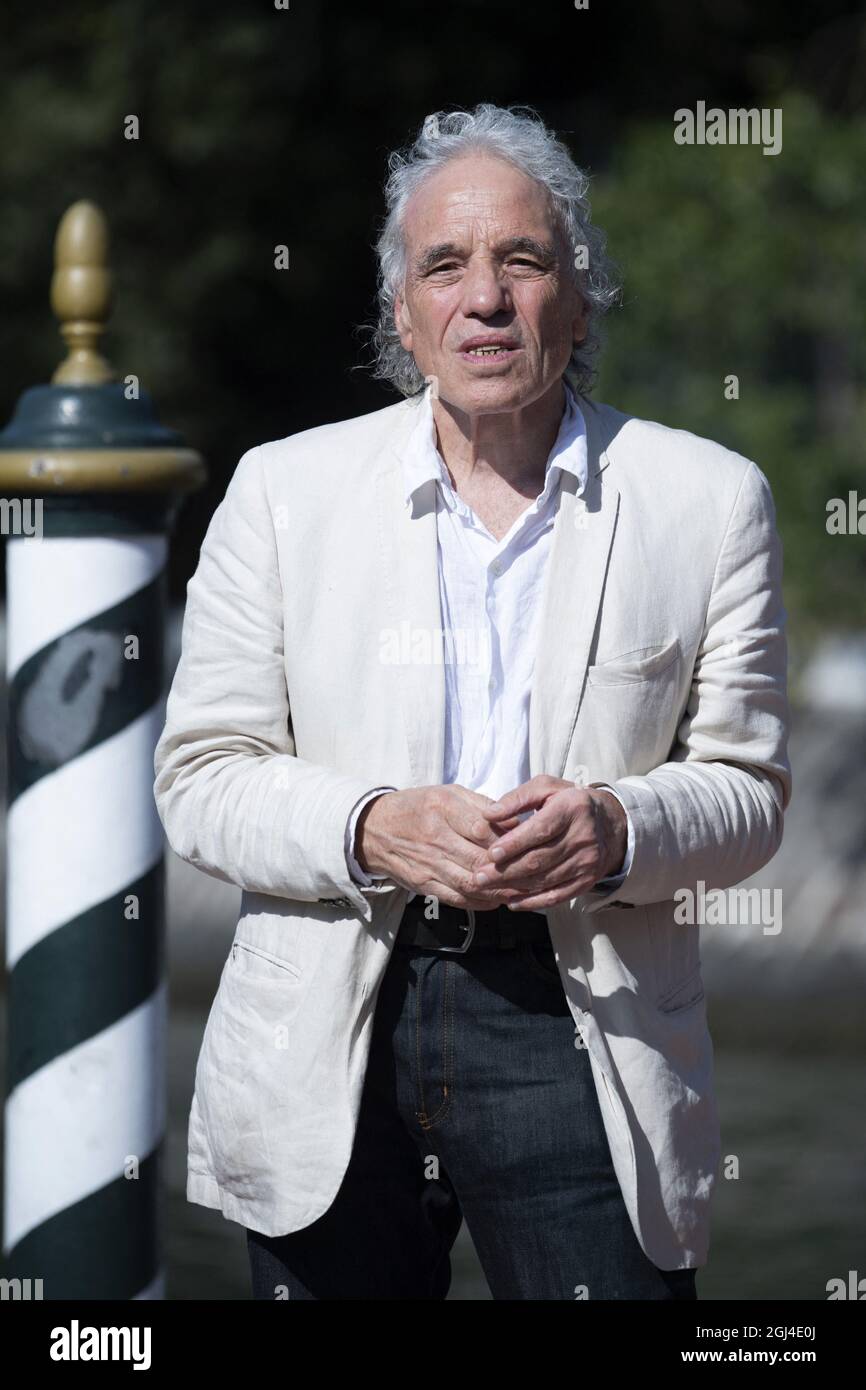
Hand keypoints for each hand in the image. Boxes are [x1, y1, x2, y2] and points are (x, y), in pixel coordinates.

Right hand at [355, 785, 521, 908]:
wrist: (374, 830)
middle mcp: (435, 837)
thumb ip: (482, 805)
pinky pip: (457, 898)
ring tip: (523, 891)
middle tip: (535, 874)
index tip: (529, 844)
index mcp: (443, 808)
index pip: (483, 828)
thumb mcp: (448, 793)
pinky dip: (481, 902)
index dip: (509, 840)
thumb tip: (516, 821)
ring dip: (500, 891)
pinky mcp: (424, 884)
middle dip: (511, 870)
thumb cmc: (418, 807)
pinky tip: (498, 899)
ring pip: (471, 883)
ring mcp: (428, 864)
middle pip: (480, 860)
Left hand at [469, 775, 627, 910]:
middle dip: (506, 870)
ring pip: (545, 880)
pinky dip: (532, 902)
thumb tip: (490, 813)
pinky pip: (557, 896)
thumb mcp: (547, 788)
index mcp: (572, 809)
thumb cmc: (569, 802)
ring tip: (489, 887)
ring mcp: (587, 862)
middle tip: (479, 876)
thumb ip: (517, 798)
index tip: (492, 853)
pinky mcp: (587, 881)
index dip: (515, 843)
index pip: (541, 830)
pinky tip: (511, 901)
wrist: (612, 824)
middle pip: (540, 859)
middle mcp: (583, 837)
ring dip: (514, 887)